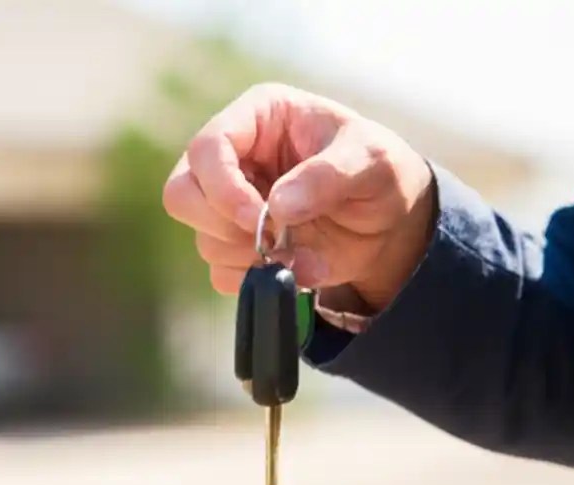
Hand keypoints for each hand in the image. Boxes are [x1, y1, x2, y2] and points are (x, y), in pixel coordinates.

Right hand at [163, 82, 437, 311]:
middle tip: (271, 238)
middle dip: (222, 225)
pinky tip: (296, 266)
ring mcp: (230, 205)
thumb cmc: (381, 171)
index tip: (258, 217)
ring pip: (203, 239)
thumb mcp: (371, 161)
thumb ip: (327, 176)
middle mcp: (233, 158)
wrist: (391, 221)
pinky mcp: (238, 245)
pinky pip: (221, 273)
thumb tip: (278, 206)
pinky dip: (257, 278)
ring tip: (300, 252)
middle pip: (181, 194)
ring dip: (249, 256)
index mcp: (258, 118)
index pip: (206, 148)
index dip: (222, 187)